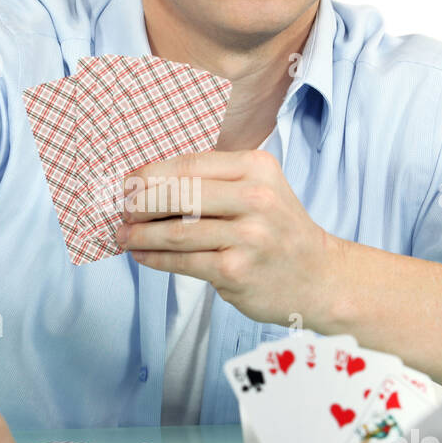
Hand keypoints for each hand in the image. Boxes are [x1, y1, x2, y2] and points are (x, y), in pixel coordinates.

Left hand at [115, 150, 339, 327]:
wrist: (320, 278)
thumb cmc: (280, 232)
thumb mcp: (260, 190)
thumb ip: (215, 182)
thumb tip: (150, 182)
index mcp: (257, 168)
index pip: (189, 164)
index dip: (151, 173)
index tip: (127, 182)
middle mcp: (255, 197)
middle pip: (178, 193)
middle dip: (140, 202)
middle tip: (121, 209)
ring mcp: (247, 236)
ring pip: (175, 231)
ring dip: (141, 234)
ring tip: (123, 235)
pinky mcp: (236, 270)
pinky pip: (182, 261)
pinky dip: (155, 258)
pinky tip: (142, 254)